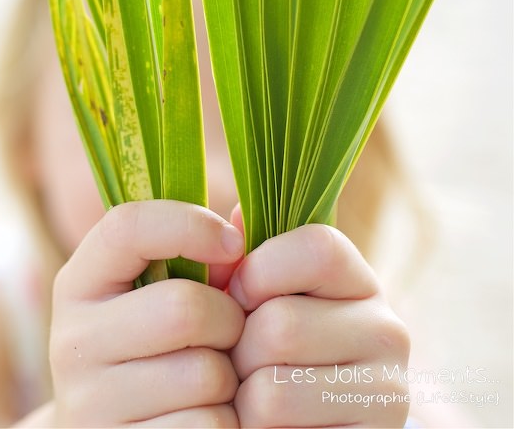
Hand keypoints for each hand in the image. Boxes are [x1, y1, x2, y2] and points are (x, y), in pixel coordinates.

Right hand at [49, 200, 245, 426]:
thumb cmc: (150, 350)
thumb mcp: (156, 299)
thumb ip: (198, 262)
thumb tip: (241, 220)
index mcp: (79, 284)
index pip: (127, 227)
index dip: (188, 224)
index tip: (233, 245)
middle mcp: (73, 340)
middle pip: (185, 308)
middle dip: (229, 320)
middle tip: (228, 333)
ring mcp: (90, 402)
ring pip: (205, 374)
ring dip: (231, 379)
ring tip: (213, 380)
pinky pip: (209, 427)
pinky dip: (226, 423)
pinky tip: (205, 415)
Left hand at [228, 223, 410, 427]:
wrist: (306, 421)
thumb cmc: (267, 350)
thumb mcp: (257, 298)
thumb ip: (246, 260)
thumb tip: (236, 216)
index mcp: (356, 280)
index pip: (316, 248)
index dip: (258, 270)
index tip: (239, 295)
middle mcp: (386, 330)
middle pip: (280, 325)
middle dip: (238, 348)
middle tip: (239, 360)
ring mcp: (388, 390)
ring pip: (273, 388)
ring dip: (241, 398)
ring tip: (250, 396)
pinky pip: (280, 428)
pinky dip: (253, 428)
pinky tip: (269, 424)